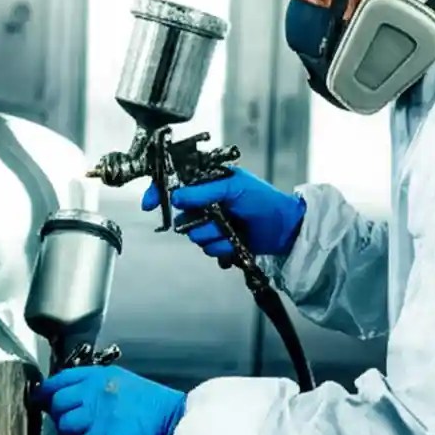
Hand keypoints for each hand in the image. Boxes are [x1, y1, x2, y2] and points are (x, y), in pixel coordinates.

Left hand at [33, 366, 186, 434]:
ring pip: (64, 427)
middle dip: (61, 418)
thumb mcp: (128, 385)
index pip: (61, 379)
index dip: (48, 392)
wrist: (179, 425)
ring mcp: (95, 414)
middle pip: (58, 403)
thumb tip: (80, 403)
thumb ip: (101, 390)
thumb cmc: (160, 409)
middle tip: (72, 430)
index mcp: (101, 375)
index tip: (43, 400)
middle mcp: (94, 391)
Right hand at [142, 167, 306, 256]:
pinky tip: (236, 243)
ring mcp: (212, 225)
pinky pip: (210, 252)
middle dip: (200, 222)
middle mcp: (206, 204)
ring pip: (196, 237)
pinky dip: (224, 249)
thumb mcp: (234, 187)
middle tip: (218, 219)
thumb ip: (203, 191)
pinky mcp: (221, 243)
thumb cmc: (263, 199)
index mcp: (207, 183)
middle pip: (182, 218)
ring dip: (216, 237)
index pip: (174, 186)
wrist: (285, 228)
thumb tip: (176, 196)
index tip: (149, 204)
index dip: (159, 193)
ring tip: (234, 231)